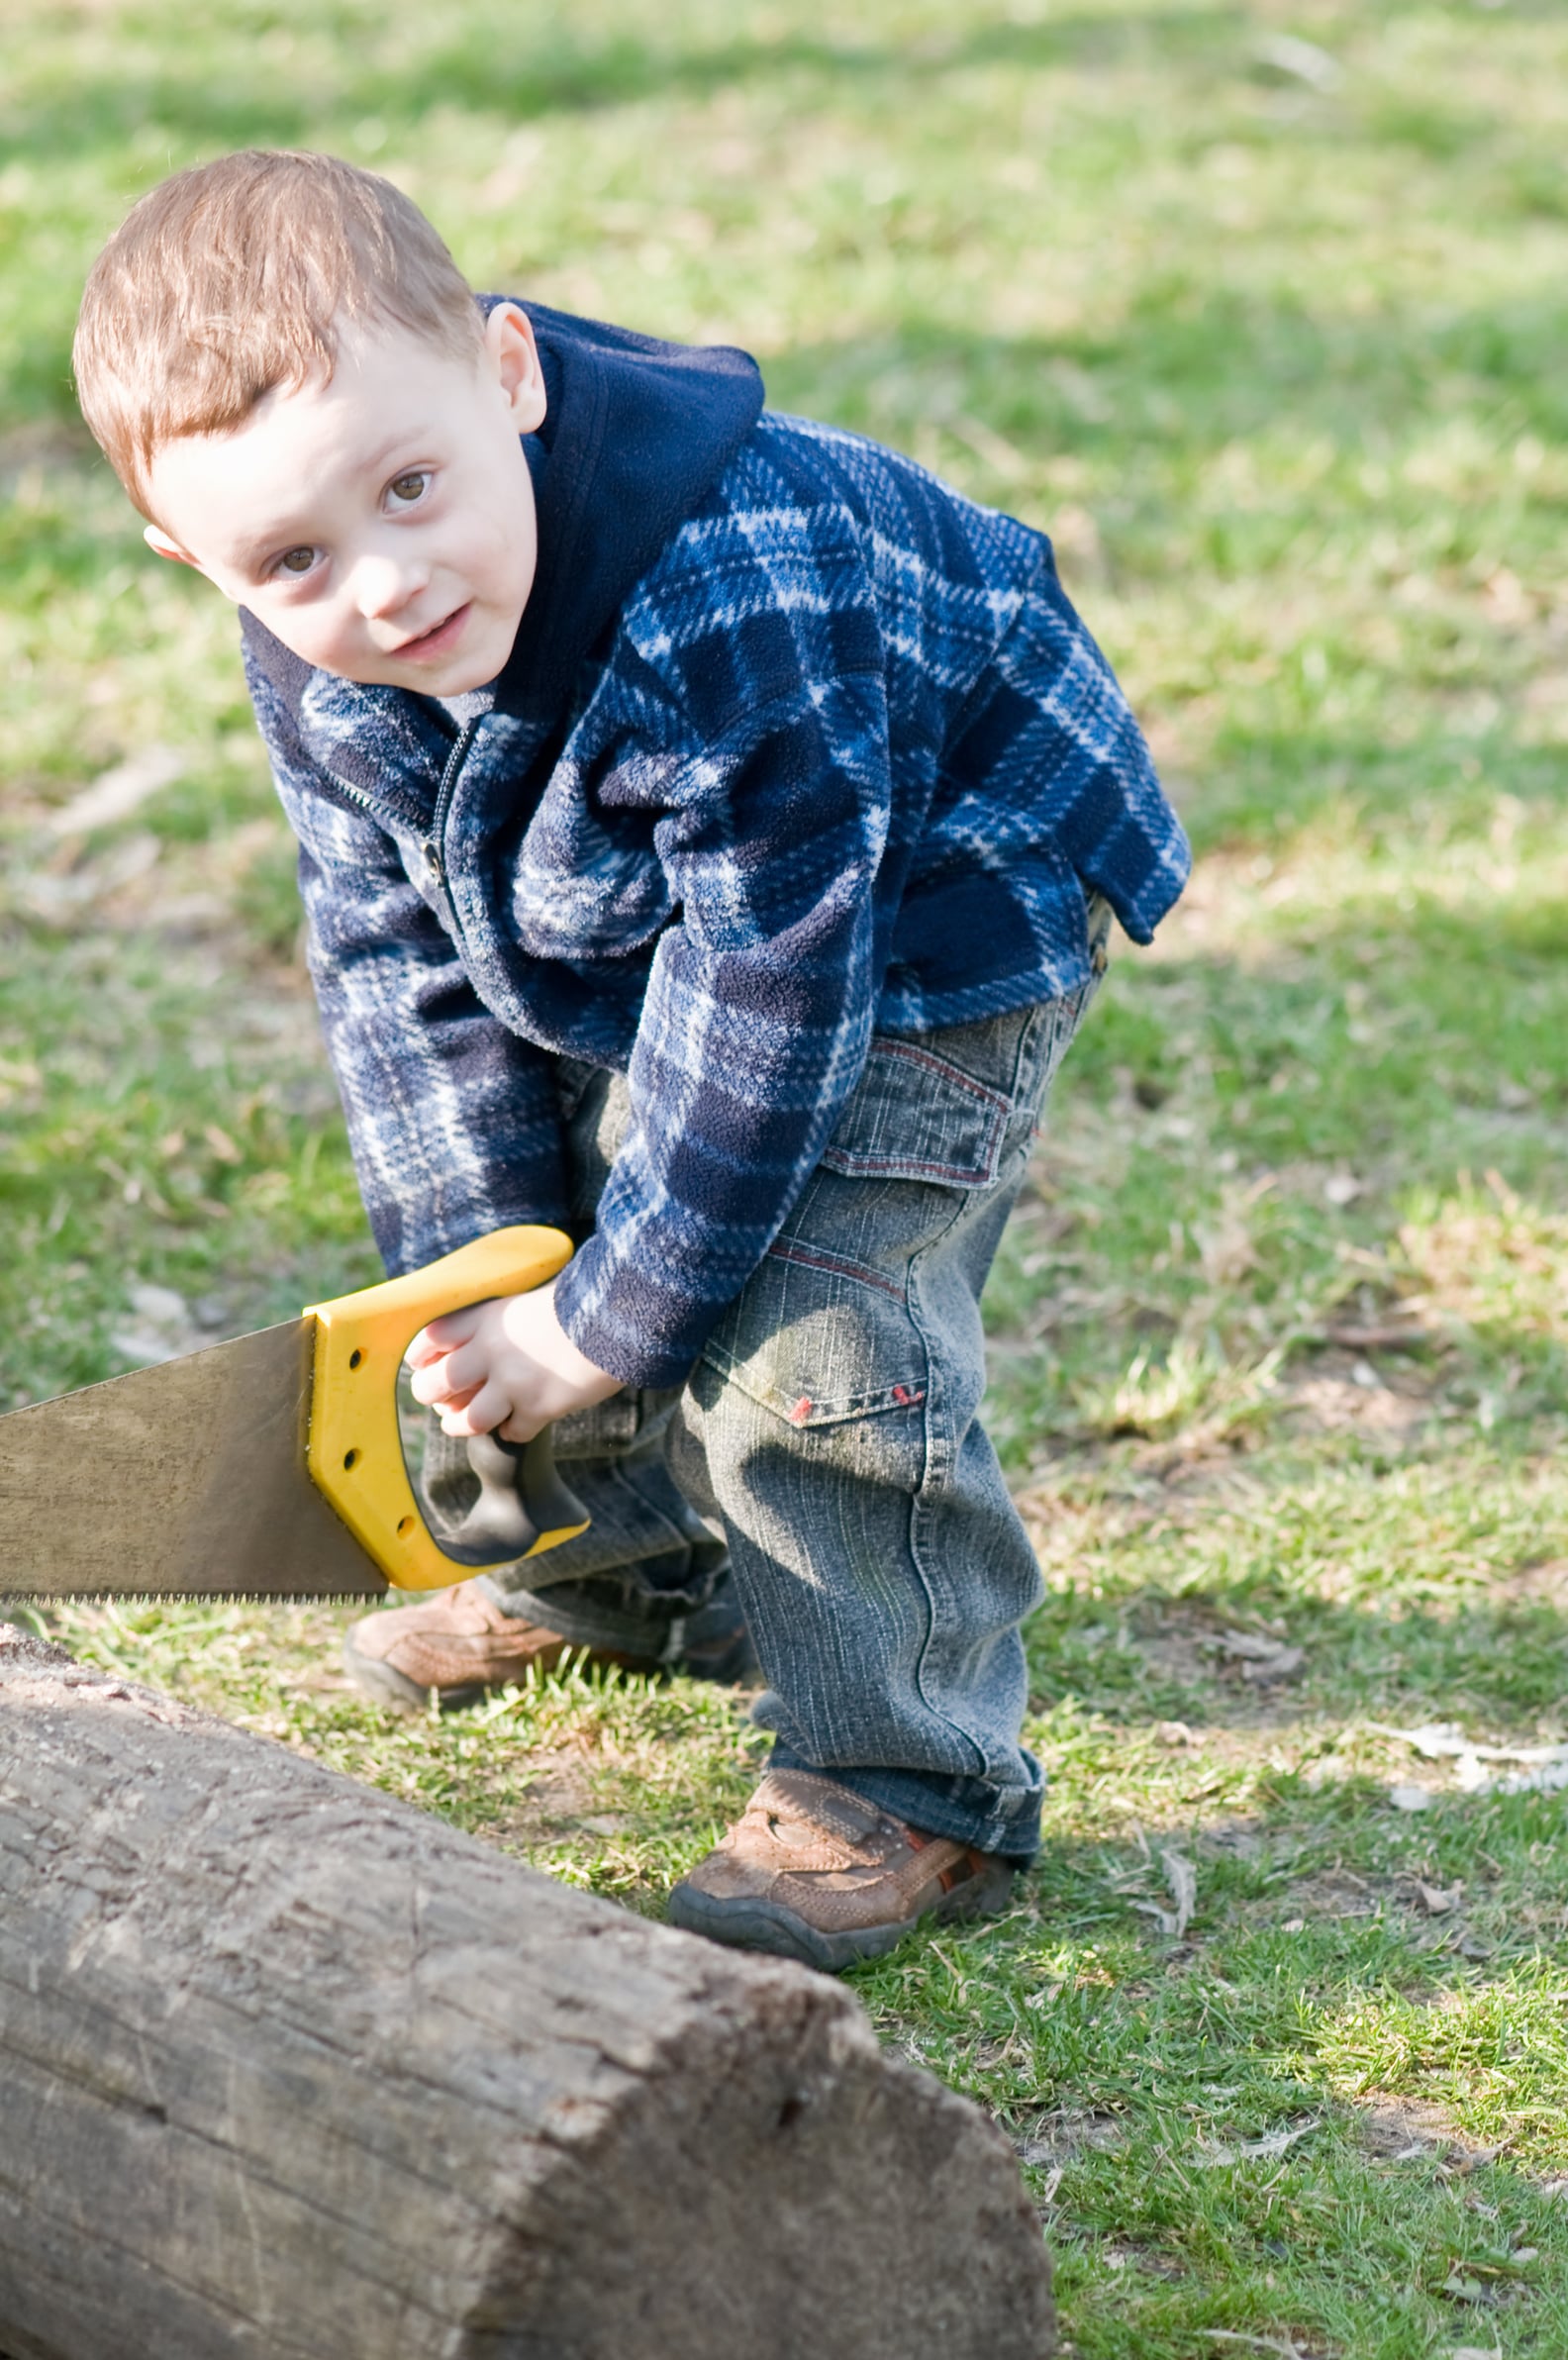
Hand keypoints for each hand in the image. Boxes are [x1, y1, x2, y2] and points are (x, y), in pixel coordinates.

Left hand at [404, 1281, 621, 1440]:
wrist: (621, 1318)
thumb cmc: (582, 1301)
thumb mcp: (532, 1296)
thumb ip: (505, 1317)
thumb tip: (489, 1330)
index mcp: (488, 1317)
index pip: (432, 1338)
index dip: (420, 1355)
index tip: (421, 1363)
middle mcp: (493, 1351)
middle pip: (437, 1383)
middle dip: (429, 1394)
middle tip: (436, 1398)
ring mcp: (515, 1383)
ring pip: (468, 1419)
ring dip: (461, 1424)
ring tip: (460, 1423)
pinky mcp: (540, 1408)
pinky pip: (513, 1432)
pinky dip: (513, 1430)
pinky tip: (520, 1421)